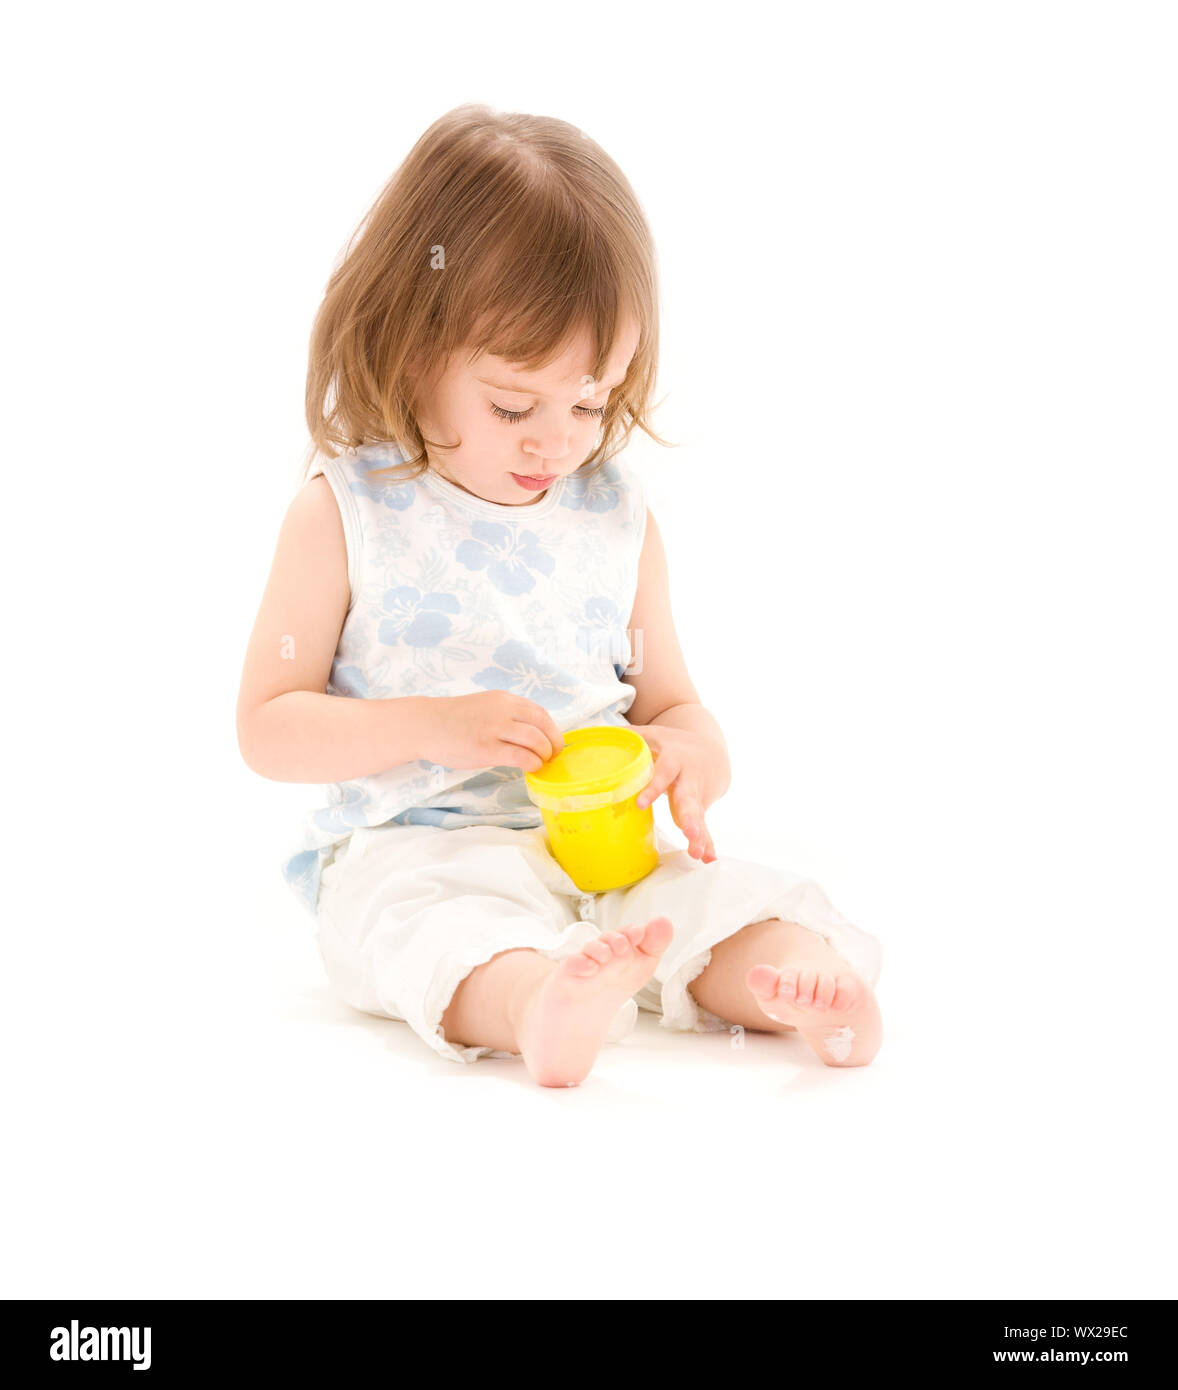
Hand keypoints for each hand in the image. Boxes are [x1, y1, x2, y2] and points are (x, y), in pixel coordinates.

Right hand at [416, 692, 564, 772]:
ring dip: (544, 755)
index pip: (540, 713)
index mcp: (504, 699)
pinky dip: (532, 763)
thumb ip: (507, 715)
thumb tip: (533, 734)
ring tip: (540, 763)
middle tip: (552, 756)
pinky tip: (529, 768)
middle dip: (554, 743)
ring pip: (537, 741)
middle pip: (544, 725)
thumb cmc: (454, 720)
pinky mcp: (487, 748)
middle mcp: (503, 710)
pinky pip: (521, 756)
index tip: (552, 742)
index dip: (552, 730)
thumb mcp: (485, 706)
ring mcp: (495, 728)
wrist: (425, 724)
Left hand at [630, 724, 722, 862]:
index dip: (652, 788)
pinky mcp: (701, 809)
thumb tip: (581, 737)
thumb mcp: (652, 735)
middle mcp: (688, 779)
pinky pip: (705, 828)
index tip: (640, 804)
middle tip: (689, 833)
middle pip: (688, 799)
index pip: (662, 773)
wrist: (709, 750)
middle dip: (689, 817)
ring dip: (700, 835)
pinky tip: (707, 858)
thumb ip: (626, 737)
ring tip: (698, 853)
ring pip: (698, 817)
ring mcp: (697, 796)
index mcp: (674, 759)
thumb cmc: (671, 744)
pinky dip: (708, 843)